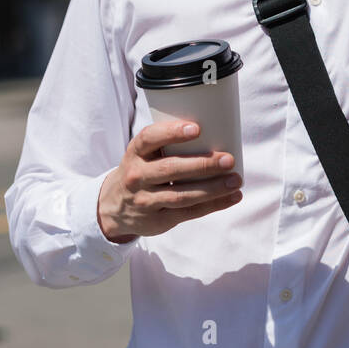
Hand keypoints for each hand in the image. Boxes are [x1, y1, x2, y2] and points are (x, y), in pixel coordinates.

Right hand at [97, 121, 242, 242]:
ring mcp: (145, 200)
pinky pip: (188, 212)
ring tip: (236, 180)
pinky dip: (213, 205)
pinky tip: (232, 197)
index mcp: (135, 153)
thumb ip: (168, 145)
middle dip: (203, 164)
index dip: (172, 132)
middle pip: (171, 169)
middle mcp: (137, 176)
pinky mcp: (157, 220)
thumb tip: (218, 134)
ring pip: (182, 195)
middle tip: (229, 159)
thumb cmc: (141, 171)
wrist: (112, 207)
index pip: (149, 138)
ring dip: (213, 188)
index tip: (197, 128)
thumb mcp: (142, 155)